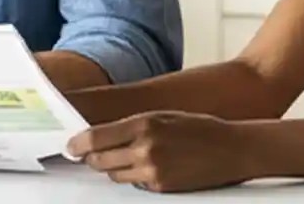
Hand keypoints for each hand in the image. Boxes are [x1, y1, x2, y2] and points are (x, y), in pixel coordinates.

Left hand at [67, 112, 252, 192]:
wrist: (232, 149)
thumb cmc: (200, 127)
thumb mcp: (163, 116)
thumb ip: (132, 126)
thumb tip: (101, 136)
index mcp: (144, 124)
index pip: (95, 138)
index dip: (77, 145)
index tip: (71, 146)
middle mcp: (145, 148)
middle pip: (99, 161)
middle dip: (93, 158)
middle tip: (92, 154)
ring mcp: (152, 171)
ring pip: (114, 176)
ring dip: (114, 169)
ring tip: (130, 157)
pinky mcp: (161, 187)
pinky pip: (135, 185)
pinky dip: (135, 178)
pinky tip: (151, 166)